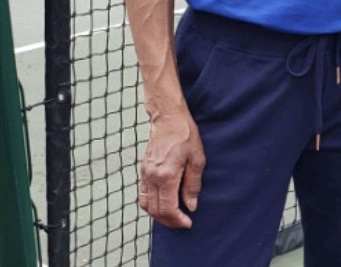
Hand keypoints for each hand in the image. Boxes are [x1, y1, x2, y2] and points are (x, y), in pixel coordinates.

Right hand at [139, 110, 204, 227]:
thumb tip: (191, 205)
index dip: (178, 220)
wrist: (167, 117)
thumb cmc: (184, 133)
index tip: (188, 223)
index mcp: (166, 175)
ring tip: (173, 216)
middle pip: (155, 211)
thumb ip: (193, 184)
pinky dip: (151, 204)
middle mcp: (152, 176)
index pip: (168, 208)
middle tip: (182, 222)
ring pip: (146, 205)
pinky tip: (163, 203)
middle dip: (169, 221)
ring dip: (158, 215)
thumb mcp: (196, 157)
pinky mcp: (143, 170)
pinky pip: (143, 194)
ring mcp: (145, 173)